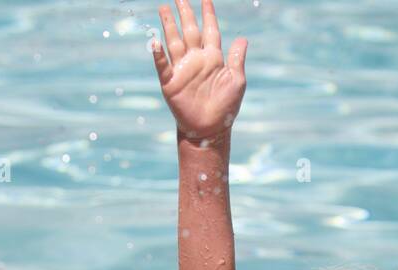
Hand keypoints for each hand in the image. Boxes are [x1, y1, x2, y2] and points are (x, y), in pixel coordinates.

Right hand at [150, 0, 247, 142]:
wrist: (211, 129)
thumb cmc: (226, 107)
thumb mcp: (237, 81)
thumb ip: (237, 59)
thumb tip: (242, 39)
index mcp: (213, 58)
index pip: (210, 30)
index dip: (208, 14)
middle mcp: (196, 59)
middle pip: (189, 30)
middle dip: (185, 13)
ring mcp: (182, 69)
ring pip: (174, 41)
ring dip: (169, 25)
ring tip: (164, 8)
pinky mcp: (171, 82)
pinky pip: (163, 65)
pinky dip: (158, 54)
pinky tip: (155, 41)